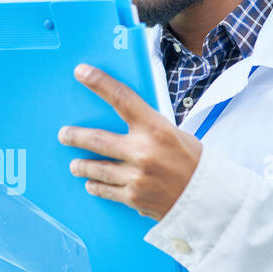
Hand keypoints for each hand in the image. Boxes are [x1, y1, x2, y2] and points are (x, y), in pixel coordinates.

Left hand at [58, 63, 202, 220]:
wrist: (208, 199)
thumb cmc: (192, 162)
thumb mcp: (175, 134)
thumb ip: (148, 126)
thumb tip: (123, 115)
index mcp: (156, 129)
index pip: (122, 99)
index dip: (99, 83)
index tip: (81, 72)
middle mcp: (143, 152)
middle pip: (97, 140)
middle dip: (75, 136)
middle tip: (64, 134)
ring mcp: (136, 177)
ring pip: (96, 168)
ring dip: (81, 165)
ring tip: (74, 164)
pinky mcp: (133, 198)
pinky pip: (105, 189)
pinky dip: (95, 185)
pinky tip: (90, 182)